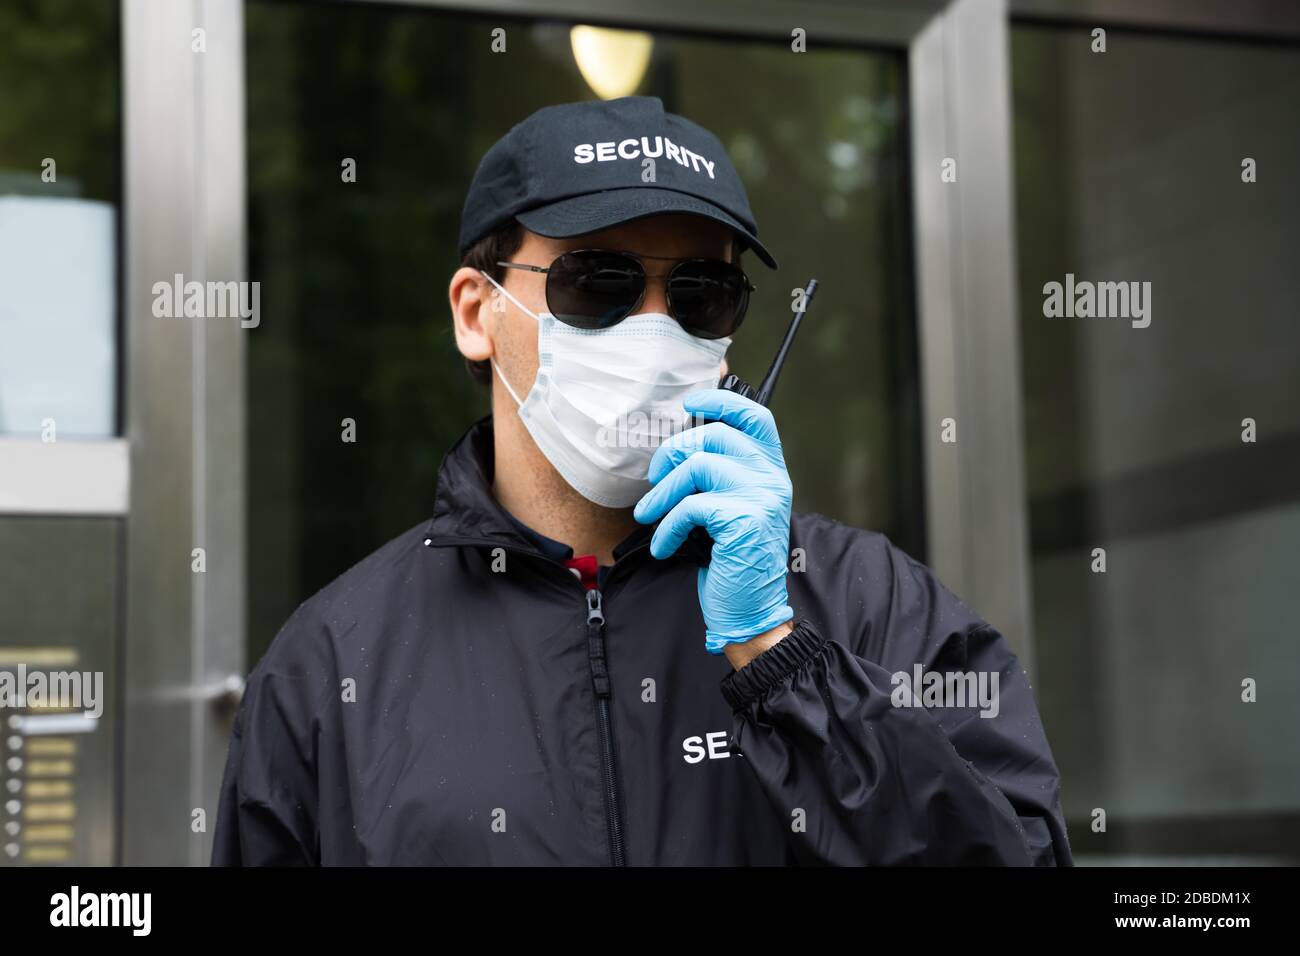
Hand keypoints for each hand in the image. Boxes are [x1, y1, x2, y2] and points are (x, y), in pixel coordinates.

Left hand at [633, 389, 794, 654]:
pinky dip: (667, 527)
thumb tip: (677, 448)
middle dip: (673, 453)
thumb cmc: (733, 558)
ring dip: (663, 492)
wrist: (751, 610)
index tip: (690, 403)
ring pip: (698, 465)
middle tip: (656, 479)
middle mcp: (771, 477)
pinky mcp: (742, 519)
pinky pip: (690, 507)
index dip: (721, 400)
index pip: (755, 415)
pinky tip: (663, 546)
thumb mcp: (734, 508)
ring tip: (649, 514)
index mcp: (771, 469)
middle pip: (714, 434)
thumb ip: (720, 476)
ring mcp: (760, 496)